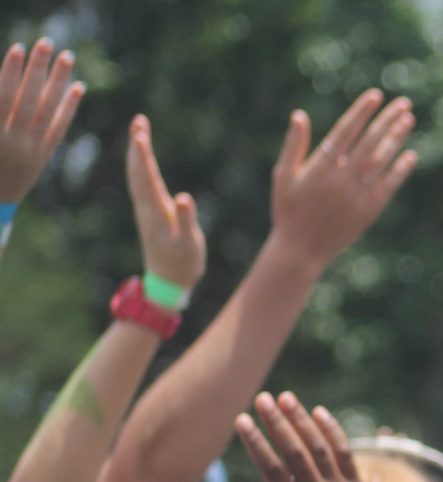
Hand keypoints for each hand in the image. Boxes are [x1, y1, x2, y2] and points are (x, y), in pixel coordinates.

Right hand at [0, 40, 84, 203]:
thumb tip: (1, 83)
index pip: (3, 98)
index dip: (10, 72)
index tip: (18, 47)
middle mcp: (15, 142)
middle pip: (29, 99)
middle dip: (38, 70)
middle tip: (48, 42)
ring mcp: (33, 149)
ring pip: (49, 110)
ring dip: (59, 82)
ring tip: (68, 56)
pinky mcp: (45, 155)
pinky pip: (60, 128)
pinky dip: (69, 107)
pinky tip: (79, 87)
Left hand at [126, 116, 205, 288]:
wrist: (168, 282)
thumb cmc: (183, 264)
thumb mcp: (189, 245)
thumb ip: (186, 221)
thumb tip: (184, 198)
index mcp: (155, 211)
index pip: (146, 176)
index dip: (142, 154)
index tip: (139, 131)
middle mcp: (146, 207)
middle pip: (137, 170)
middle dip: (137, 145)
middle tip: (139, 121)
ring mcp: (146, 209)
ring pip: (137, 175)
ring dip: (136, 153)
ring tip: (139, 131)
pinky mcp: (150, 213)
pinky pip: (141, 183)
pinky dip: (140, 166)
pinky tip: (142, 159)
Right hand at [269, 89, 416, 273]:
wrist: (302, 249)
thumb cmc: (288, 210)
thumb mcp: (284, 176)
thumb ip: (294, 145)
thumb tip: (299, 115)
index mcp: (319, 166)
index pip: (345, 132)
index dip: (361, 112)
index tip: (375, 95)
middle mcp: (341, 179)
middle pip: (369, 142)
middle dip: (387, 120)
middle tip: (404, 102)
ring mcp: (357, 195)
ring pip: (381, 161)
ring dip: (396, 139)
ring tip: (409, 119)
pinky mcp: (369, 211)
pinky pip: (388, 186)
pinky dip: (400, 170)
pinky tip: (410, 155)